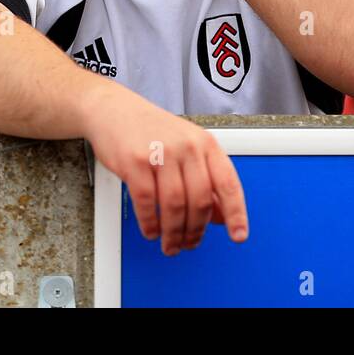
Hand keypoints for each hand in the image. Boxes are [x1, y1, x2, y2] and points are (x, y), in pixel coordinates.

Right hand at [84, 87, 248, 255]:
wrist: (114, 110)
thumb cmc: (151, 131)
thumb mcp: (187, 149)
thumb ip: (206, 180)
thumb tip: (221, 216)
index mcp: (205, 143)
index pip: (228, 183)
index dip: (236, 213)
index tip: (238, 235)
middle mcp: (187, 146)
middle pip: (200, 200)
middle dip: (196, 230)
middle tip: (190, 244)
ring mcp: (161, 153)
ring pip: (174, 205)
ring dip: (173, 233)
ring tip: (170, 244)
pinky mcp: (135, 162)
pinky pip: (147, 202)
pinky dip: (150, 223)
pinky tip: (151, 230)